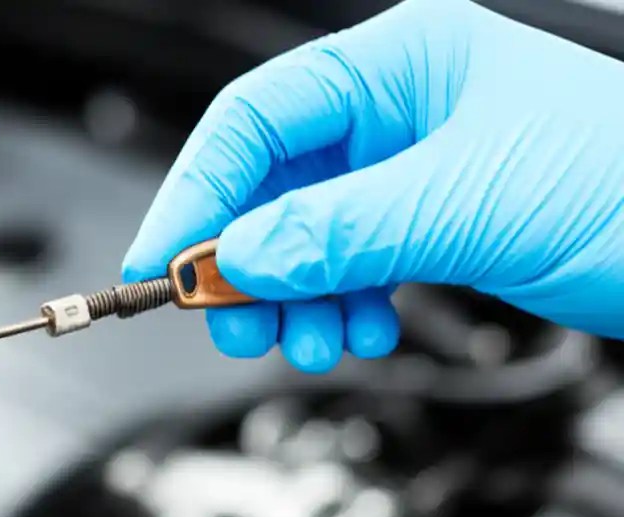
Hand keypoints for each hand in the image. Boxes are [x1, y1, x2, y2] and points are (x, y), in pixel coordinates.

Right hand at [123, 0, 623, 371]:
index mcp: (400, 63)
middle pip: (273, 183)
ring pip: (309, 233)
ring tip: (302, 342)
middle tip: (229, 319)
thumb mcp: (465, 198)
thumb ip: (335, 231)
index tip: (162, 264)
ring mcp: (418, 166)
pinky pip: (355, 262)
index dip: (196, 193)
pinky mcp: (440, 218)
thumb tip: (234, 257)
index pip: (255, 120)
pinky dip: (340, 305)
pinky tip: (354, 331)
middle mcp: (400, 108)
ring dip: (291, 296)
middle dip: (243, 260)